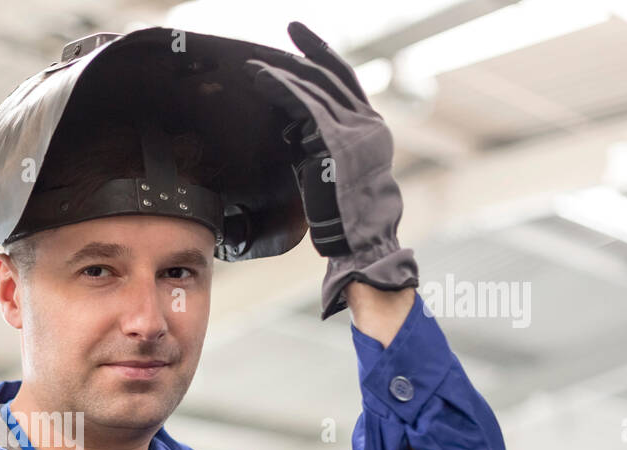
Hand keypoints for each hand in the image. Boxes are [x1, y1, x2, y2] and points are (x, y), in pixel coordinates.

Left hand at [245, 21, 418, 319]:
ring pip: (314, 87)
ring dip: (283, 71)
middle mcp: (368, 123)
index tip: (306, 42)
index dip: (327, 59)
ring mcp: (355, 130)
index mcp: (371, 130)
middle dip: (311, 49)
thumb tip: (292, 134)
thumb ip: (319, 149)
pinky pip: (301, 104)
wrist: (362, 245)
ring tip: (254, 63)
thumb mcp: (332, 175)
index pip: (348, 84)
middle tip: (292, 28)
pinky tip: (258, 77)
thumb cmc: (343, 223)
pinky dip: (278, 87)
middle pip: (334, 75)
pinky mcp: (335, 141)